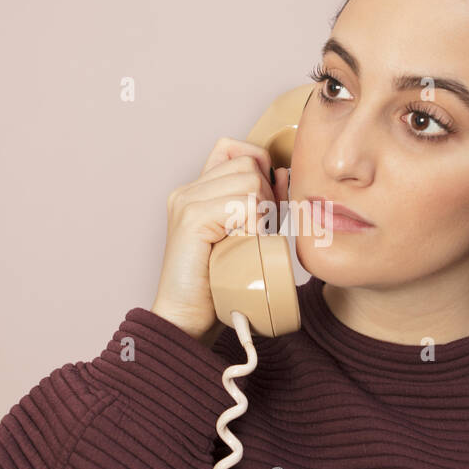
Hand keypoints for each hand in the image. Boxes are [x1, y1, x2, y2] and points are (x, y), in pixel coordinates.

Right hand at [150, 138, 283, 340]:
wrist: (187, 319)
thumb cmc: (216, 285)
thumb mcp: (243, 235)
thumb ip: (258, 203)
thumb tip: (282, 173)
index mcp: (196, 191)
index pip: (235, 149)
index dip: (260, 168)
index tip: (268, 204)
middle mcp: (187, 191)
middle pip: (248, 163)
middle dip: (267, 195)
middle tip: (260, 231)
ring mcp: (186, 202)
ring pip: (249, 180)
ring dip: (262, 212)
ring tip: (250, 240)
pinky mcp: (191, 219)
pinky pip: (242, 202)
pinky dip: (254, 223)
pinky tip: (245, 244)